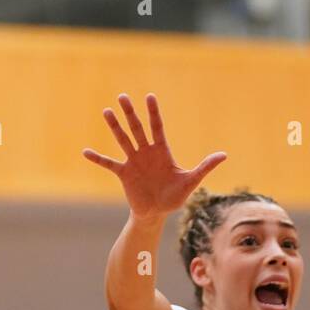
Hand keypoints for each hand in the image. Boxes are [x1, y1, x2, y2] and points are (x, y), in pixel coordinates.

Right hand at [83, 93, 225, 220]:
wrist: (157, 213)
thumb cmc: (174, 196)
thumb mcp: (191, 181)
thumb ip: (205, 167)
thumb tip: (224, 155)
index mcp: (162, 151)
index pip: (157, 126)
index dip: (153, 112)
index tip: (149, 96)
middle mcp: (146, 152)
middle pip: (137, 128)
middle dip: (130, 113)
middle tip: (123, 96)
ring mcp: (133, 161)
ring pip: (123, 139)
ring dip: (115, 127)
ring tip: (107, 111)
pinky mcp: (124, 173)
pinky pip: (108, 163)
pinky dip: (98, 158)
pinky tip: (85, 151)